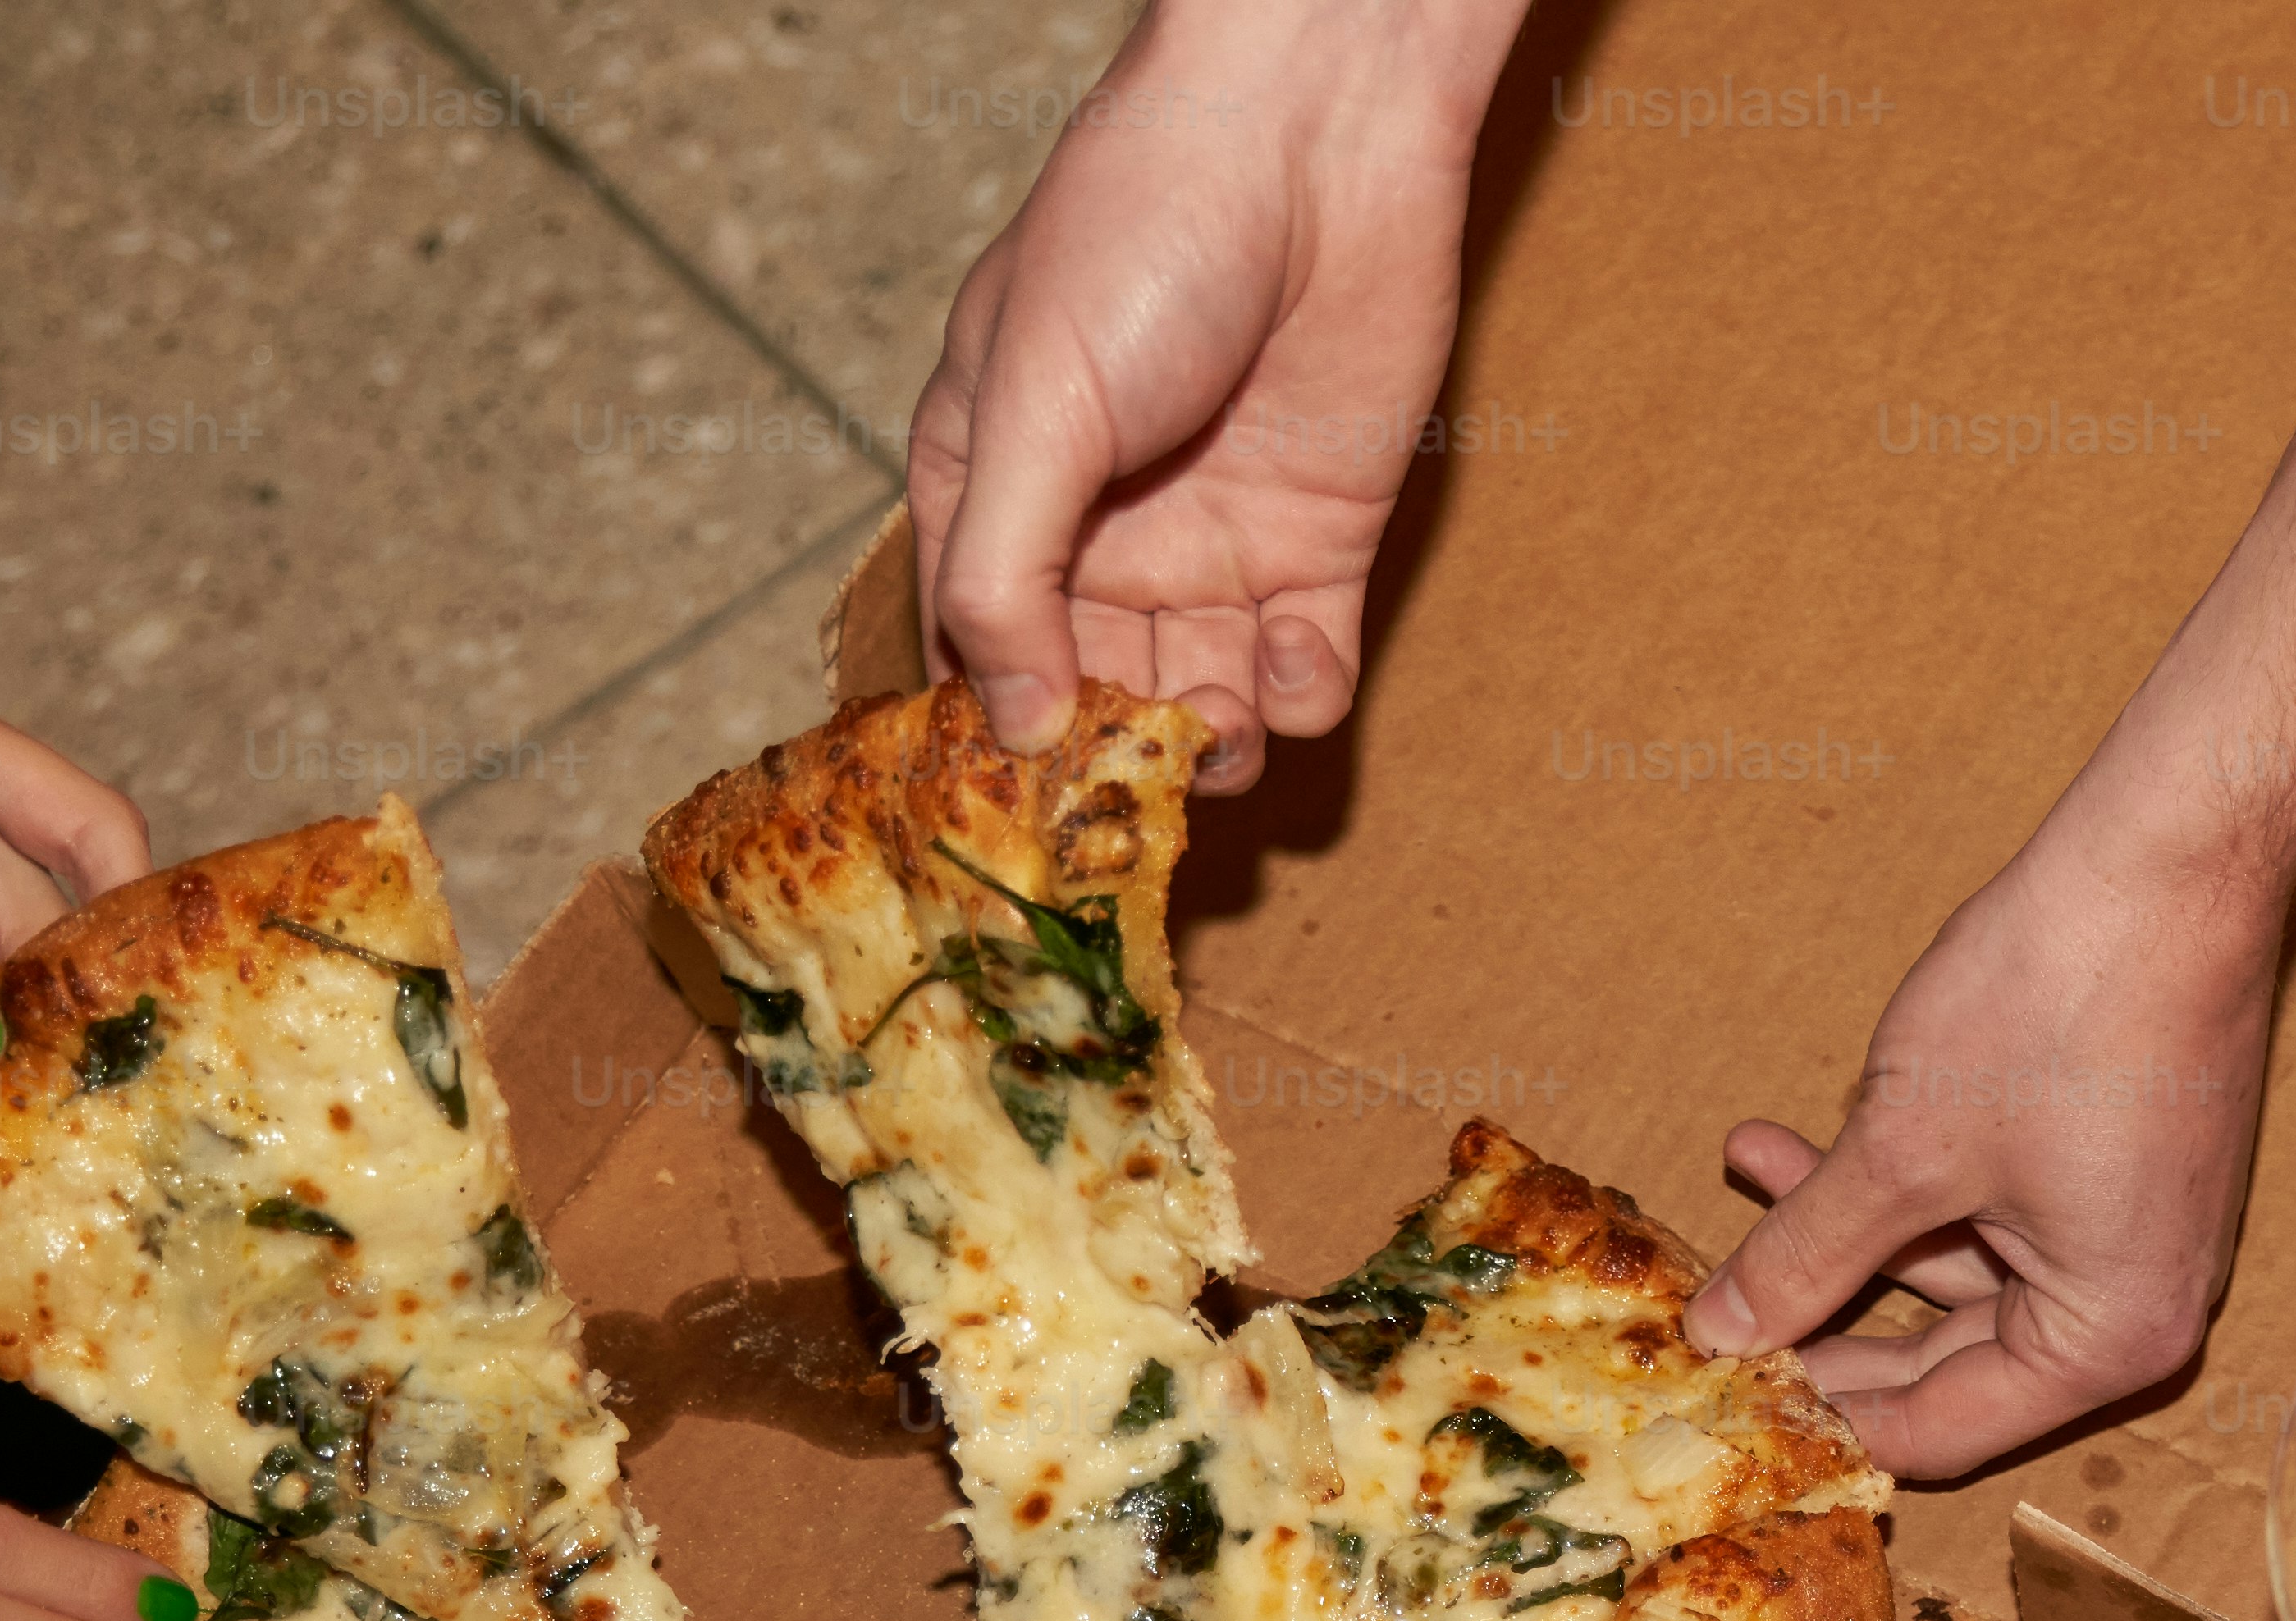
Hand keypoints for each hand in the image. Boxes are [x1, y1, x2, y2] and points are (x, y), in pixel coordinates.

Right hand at [908, 0, 1527, 780]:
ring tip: (1219, 732)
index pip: (975, 652)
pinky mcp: (1320, 542)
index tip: (1019, 809)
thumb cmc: (1140, 233)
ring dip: (1210, 742)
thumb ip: (1005, 568)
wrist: (1312, 137)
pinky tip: (1296, 666)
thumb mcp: (1034, 404)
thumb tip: (1010, 724)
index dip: (995, 735)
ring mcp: (1212, 542)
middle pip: (1092, 696)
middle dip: (1112, 757)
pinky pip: (1305, 668)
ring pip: (1201, 703)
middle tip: (1132, 797)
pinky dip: (1302, 696)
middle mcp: (1098, 533)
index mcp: (993, 488)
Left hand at [1684, 829, 2286, 1481]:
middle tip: (1722, 1304)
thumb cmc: (2063, 1003)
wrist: (2171, 857)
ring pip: (1953, 1270)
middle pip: (1947, 1363)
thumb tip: (1725, 1333)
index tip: (1726, 1394)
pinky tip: (1806, 1141)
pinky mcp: (2110, 1171)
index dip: (1822, 1415)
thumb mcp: (1904, 1149)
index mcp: (2110, 1342)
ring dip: (1849, 1226)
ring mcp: (2128, 1239)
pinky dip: (1905, 1181)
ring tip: (1750, 1167)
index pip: (1939, 1431)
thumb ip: (1808, 1257)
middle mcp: (2135, 1312)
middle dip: (1825, 1317)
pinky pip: (1987, 1210)